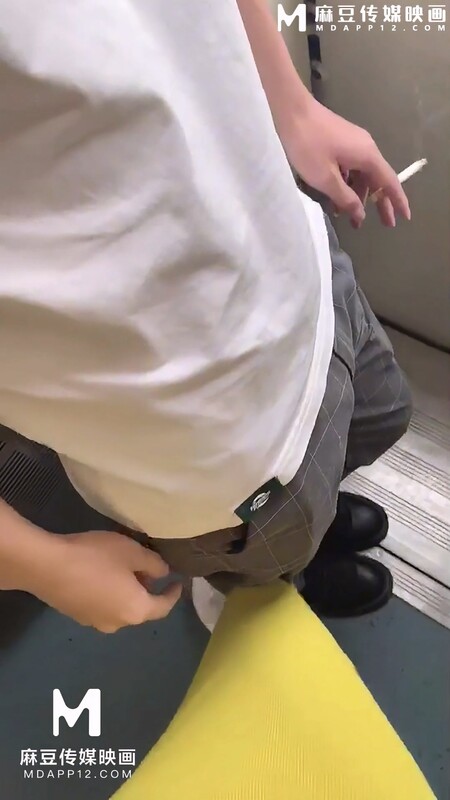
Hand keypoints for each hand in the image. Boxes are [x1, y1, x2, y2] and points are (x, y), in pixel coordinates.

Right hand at [28, 530, 181, 632]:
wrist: (47, 566)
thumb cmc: (96, 557)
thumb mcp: (132, 552)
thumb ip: (154, 564)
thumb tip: (162, 573)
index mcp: (136, 611)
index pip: (163, 607)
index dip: (173, 594)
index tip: (178, 582)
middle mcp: (117, 624)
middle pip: (140, 609)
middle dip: (147, 590)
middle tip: (146, 567)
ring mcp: (93, 622)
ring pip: (119, 608)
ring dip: (126, 592)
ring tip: (123, 569)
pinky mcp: (75, 615)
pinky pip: (101, 606)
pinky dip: (108, 594)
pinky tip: (100, 576)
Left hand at [278, 97, 410, 227]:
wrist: (290, 111)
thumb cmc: (308, 146)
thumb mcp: (326, 179)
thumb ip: (345, 198)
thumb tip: (360, 214)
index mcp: (368, 156)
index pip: (390, 182)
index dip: (398, 201)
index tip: (404, 219)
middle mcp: (366, 148)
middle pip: (378, 179)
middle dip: (381, 203)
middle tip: (385, 225)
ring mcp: (353, 143)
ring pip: (362, 175)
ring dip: (359, 196)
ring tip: (352, 219)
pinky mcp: (341, 142)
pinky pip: (351, 168)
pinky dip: (348, 184)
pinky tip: (338, 199)